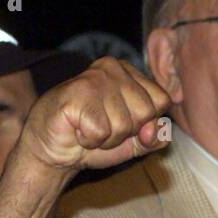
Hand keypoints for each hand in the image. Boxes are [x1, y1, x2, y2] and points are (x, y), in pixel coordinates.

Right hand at [20, 57, 170, 171]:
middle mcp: (113, 68)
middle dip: (126, 132)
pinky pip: (101, 131)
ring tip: (89, 128)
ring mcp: (93, 78)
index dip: (146, 123)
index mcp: (130, 73)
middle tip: (103, 128)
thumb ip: (155, 138)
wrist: (55, 149)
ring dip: (107, 138)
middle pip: (145, 112)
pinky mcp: (76, 94)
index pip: (162, 101)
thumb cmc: (95, 140)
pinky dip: (90, 140)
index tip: (122, 123)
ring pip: (123, 124)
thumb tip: (157, 131)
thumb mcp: (135, 142)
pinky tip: (77, 129)